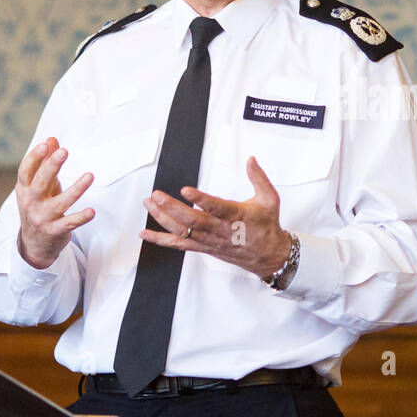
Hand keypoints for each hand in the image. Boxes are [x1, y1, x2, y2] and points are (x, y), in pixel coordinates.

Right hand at [15, 136, 94, 268]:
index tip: (46, 145)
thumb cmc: (39, 206)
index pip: (25, 171)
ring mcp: (42, 218)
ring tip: (90, 175)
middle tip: (64, 152)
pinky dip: (80, 217)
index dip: (34, 157)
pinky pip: (69, 223)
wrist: (34, 243)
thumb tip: (52, 139)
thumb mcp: (39, 186)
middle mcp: (31, 203)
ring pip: (60, 202)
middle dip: (51, 166)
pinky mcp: (55, 231)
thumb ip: (45, 163)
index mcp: (24, 189)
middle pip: (40, 183)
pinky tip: (92, 211)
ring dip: (76, 189)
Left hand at [140, 156, 291, 277]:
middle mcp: (220, 230)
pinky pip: (179, 244)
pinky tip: (146, 234)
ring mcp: (210, 240)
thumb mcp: (269, 199)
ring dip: (163, 218)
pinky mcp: (203, 247)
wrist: (268, 255)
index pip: (216, 207)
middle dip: (171, 207)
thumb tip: (251, 160)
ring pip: (182, 231)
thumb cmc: (267, 227)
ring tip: (149, 204)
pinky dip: (161, 239)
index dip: (200, 199)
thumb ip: (259, 177)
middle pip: (192, 220)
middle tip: (156, 195)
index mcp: (236, 216)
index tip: (186, 190)